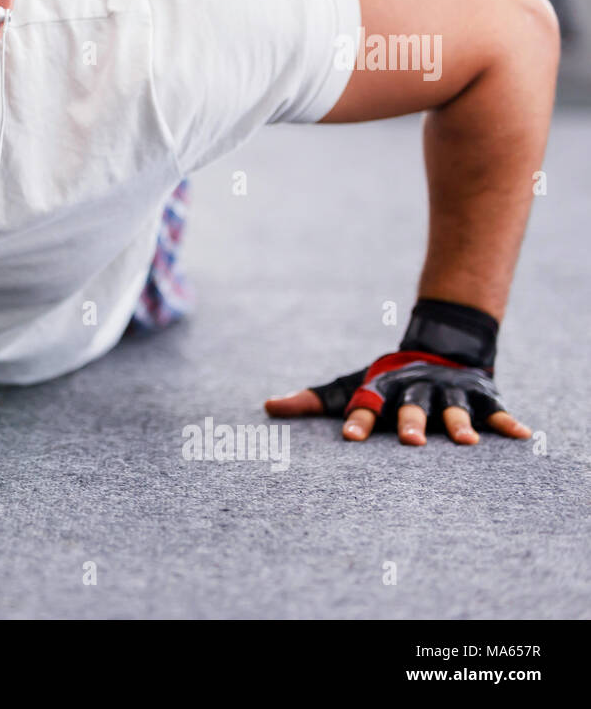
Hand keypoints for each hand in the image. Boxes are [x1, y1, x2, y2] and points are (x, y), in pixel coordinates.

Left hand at [265, 350, 530, 445]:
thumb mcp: (350, 385)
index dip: (358, 420)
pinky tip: (522, 436)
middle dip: (411, 422)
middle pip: (411, 408)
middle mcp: (415, 390)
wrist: (439, 348)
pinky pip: (496, 412)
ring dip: (459, 423)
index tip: (350, 437)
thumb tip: (268, 406)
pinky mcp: (481, 397)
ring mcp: (449, 392)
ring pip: (453, 409)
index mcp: (382, 389)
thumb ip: (312, 400)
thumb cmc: (385, 380)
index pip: (365, 405)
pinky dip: (507, 423)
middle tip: (410, 440)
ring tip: (466, 442)